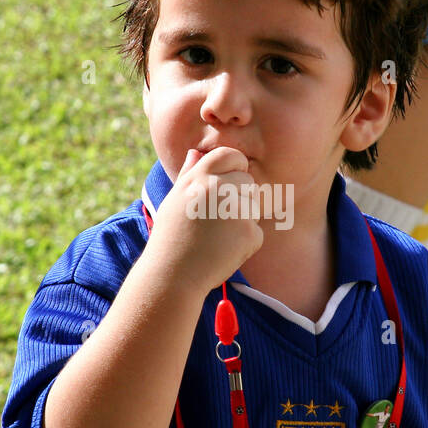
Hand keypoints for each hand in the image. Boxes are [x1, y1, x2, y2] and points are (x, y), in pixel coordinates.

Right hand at [147, 146, 264, 292]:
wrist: (172, 275)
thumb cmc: (171, 237)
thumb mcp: (174, 200)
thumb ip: (189, 174)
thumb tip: (196, 152)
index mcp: (200, 177)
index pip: (231, 155)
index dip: (235, 167)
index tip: (228, 183)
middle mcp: (219, 188)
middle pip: (247, 181)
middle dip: (239, 198)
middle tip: (216, 221)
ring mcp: (236, 210)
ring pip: (253, 207)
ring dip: (242, 221)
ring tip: (216, 237)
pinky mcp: (249, 233)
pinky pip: (256, 232)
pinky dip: (245, 244)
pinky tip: (223, 251)